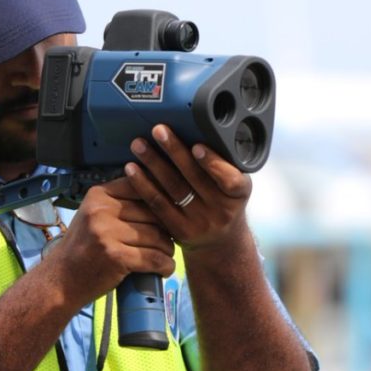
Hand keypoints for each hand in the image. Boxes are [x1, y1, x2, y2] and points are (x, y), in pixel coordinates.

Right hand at [46, 177, 175, 305]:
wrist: (61, 280)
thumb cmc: (83, 248)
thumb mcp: (94, 215)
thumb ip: (121, 202)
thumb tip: (163, 197)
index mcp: (99, 194)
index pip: (141, 187)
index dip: (160, 202)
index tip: (167, 216)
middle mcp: (101, 209)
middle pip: (153, 213)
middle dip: (166, 229)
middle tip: (167, 241)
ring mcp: (106, 232)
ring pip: (157, 235)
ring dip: (167, 249)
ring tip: (165, 256)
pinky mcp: (115, 256)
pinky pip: (154, 258)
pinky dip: (165, 265)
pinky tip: (164, 268)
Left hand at [122, 124, 251, 251]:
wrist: (220, 242)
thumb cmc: (225, 201)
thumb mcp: (235, 185)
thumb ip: (223, 164)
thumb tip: (198, 129)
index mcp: (239, 194)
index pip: (230, 180)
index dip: (213, 164)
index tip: (197, 146)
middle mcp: (221, 210)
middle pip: (195, 178)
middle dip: (174, 151)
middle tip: (159, 130)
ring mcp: (199, 223)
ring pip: (173, 189)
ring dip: (153, 164)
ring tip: (139, 145)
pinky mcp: (179, 231)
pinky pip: (158, 205)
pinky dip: (143, 185)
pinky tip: (131, 169)